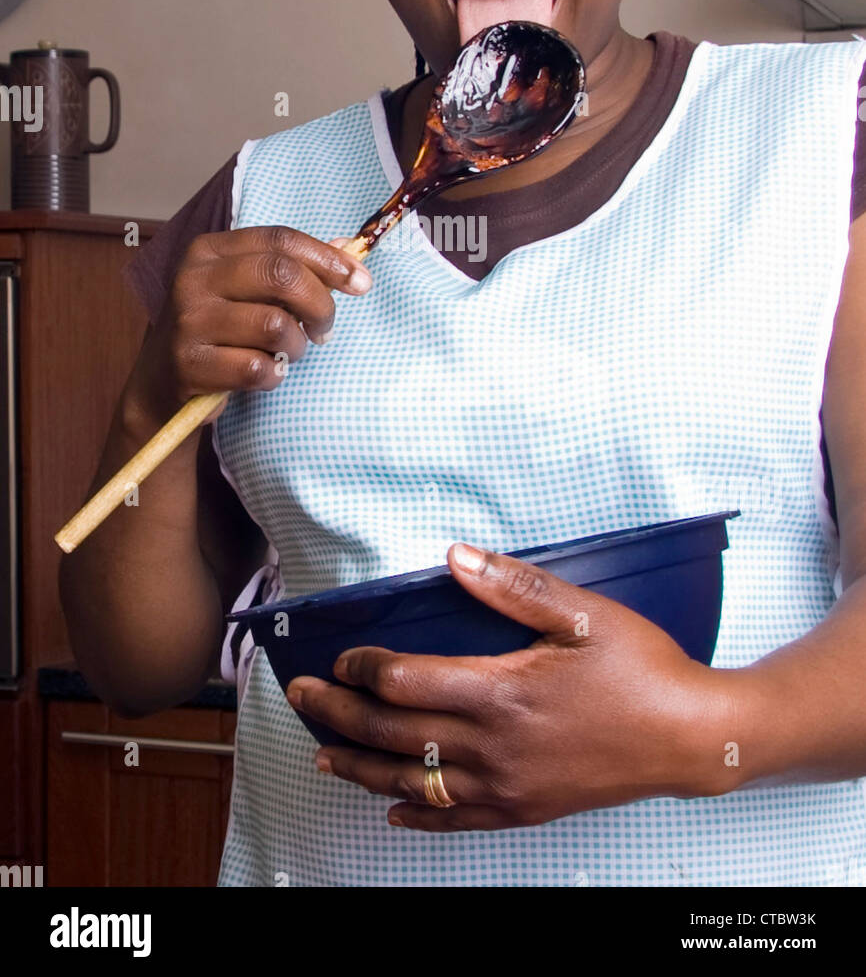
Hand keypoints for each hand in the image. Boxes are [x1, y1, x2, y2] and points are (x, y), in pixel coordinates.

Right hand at [125, 226, 372, 428]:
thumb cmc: (219, 328)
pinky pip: (256, 368)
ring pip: (275, 325)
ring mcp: (188, 321)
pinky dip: (274, 375)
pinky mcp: (189, 364)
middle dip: (320, 304)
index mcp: (209, 250)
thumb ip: (294, 266)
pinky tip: (267, 373)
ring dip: (297, 345)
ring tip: (288, 352)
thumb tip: (349, 249)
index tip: (360, 282)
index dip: (328, 259)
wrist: (162, 381)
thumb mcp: (247, 289)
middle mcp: (193, 279)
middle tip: (325, 328)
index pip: (281, 240)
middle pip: (281, 275)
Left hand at [287, 543, 740, 831]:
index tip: (340, 657)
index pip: (406, 682)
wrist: (692, 738)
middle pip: (394, 734)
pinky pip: (455, 820)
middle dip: (339, 715)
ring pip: (412, 783)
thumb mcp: (583, 613)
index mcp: (502, 692)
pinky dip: (415, 814)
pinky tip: (392, 808)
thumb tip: (457, 558)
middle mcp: (495, 747)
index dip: (363, 669)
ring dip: (359, 768)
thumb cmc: (642, 670)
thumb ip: (513, 586)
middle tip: (299, 700)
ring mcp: (508, 786)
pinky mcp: (525, 810)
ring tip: (322, 755)